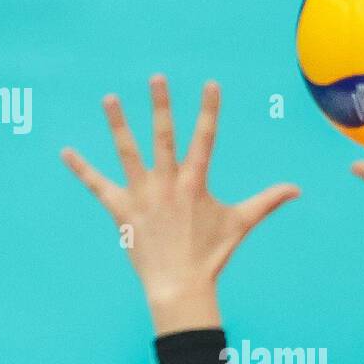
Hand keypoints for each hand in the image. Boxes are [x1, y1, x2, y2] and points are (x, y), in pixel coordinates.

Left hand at [61, 76, 299, 334]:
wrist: (180, 286)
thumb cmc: (211, 255)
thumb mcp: (241, 223)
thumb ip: (268, 201)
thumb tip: (298, 189)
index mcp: (195, 182)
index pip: (205, 138)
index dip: (208, 109)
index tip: (210, 83)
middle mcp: (167, 184)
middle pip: (163, 136)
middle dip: (161, 105)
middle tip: (156, 77)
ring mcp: (142, 196)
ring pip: (128, 152)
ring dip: (118, 124)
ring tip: (109, 97)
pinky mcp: (121, 211)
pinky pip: (97, 185)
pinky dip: (80, 168)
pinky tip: (64, 151)